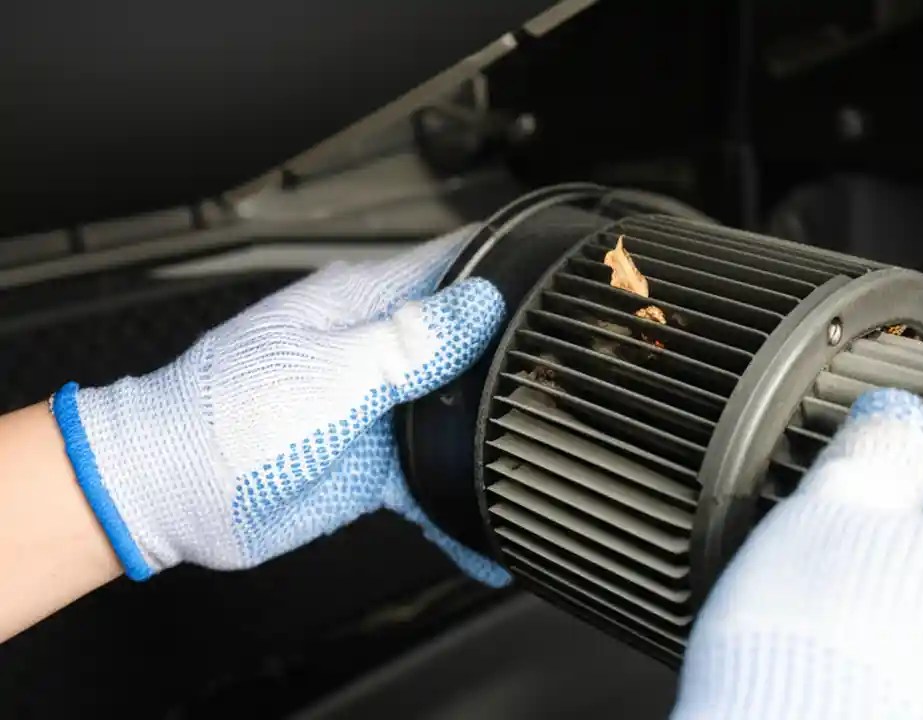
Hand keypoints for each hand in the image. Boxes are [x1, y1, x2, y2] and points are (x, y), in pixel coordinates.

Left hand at [51, 226, 510, 585]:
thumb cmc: (228, 417)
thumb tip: (483, 302)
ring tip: (541, 452)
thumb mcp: (335, 372)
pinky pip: (430, 479)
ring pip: (455, 412)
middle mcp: (376, 348)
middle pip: (468, 342)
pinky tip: (489, 533)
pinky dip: (457, 503)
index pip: (452, 267)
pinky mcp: (374, 461)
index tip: (555, 285)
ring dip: (488, 434)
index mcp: (363, 302)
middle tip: (565, 381)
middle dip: (512, 359)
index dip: (506, 269)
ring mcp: (377, 405)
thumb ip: (414, 342)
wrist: (173, 491)